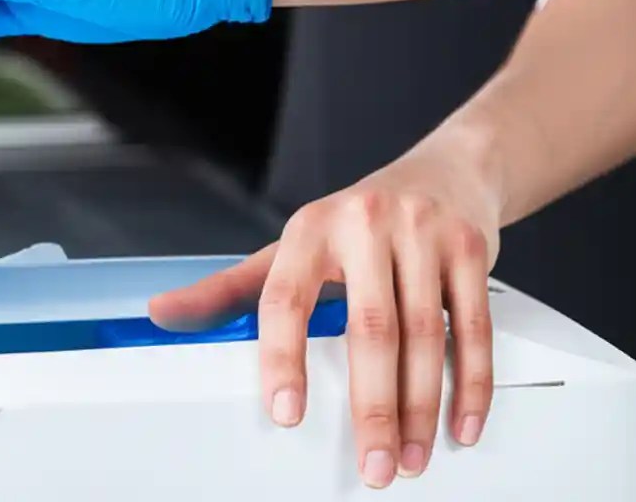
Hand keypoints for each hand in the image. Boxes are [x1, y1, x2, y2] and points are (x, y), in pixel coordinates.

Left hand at [149, 137, 501, 487]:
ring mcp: (423, 233)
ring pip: (425, 334)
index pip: (285, 297)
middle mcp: (365, 224)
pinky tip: (460, 424)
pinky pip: (474, 327)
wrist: (447, 170)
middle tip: (373, 465)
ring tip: (410, 456)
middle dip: (372, 408)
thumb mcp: (290, 247)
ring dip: (421, 407)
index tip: (285, 412)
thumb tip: (162, 313)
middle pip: (369, 328)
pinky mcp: (472, 247)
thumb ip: (230, 289)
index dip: (282, 358)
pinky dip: (470, 383)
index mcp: (310, 229)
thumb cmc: (355, 221)